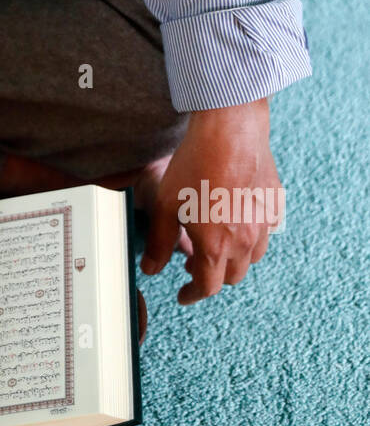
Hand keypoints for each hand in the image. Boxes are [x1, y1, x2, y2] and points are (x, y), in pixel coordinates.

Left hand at [141, 99, 283, 303]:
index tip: (182, 294)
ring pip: (251, 258)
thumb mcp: (166, 205)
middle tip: (191, 263)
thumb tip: (150, 268)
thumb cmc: (195, 165)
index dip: (192, 294)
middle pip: (231, 277)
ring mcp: (264, 224)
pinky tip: (234, 221)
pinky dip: (250, 238)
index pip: (208, 287)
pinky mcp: (274, 206)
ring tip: (214, 243)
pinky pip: (264, 234)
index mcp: (216, 246)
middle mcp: (245, 241)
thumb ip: (159, 242)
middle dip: (211, 276)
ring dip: (232, 259)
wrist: (230, 131)